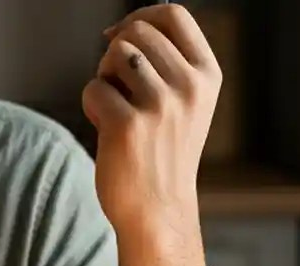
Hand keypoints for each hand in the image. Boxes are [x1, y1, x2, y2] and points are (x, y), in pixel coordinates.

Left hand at [81, 3, 219, 265]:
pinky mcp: (127, 125)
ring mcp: (160, 105)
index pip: (174, 15)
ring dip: (104, 77)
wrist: (158, 213)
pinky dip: (92, 106)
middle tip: (118, 88)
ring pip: (114, 55)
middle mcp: (189, 87)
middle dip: (117, 53)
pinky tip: (106, 131)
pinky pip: (93, 89)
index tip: (120, 34)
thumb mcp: (185, 104)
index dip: (141, 15)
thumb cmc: (163, 154)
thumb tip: (125, 26)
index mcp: (207, 76)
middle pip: (137, 32)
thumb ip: (167, 63)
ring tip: (115, 108)